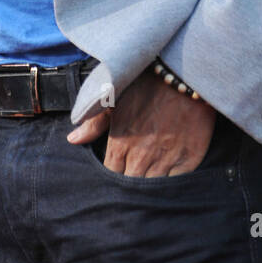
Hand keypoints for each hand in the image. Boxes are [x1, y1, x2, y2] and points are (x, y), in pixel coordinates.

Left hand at [67, 67, 215, 176]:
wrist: (181, 73)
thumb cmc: (144, 82)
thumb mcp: (113, 97)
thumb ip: (93, 122)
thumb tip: (73, 140)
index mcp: (119, 143)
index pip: (111, 174)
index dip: (113, 177)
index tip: (117, 174)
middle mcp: (140, 156)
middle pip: (130, 186)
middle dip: (129, 186)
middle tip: (133, 182)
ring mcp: (165, 159)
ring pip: (152, 188)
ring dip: (148, 189)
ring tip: (148, 185)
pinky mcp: (188, 159)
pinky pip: (176, 185)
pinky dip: (171, 187)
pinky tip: (168, 183)